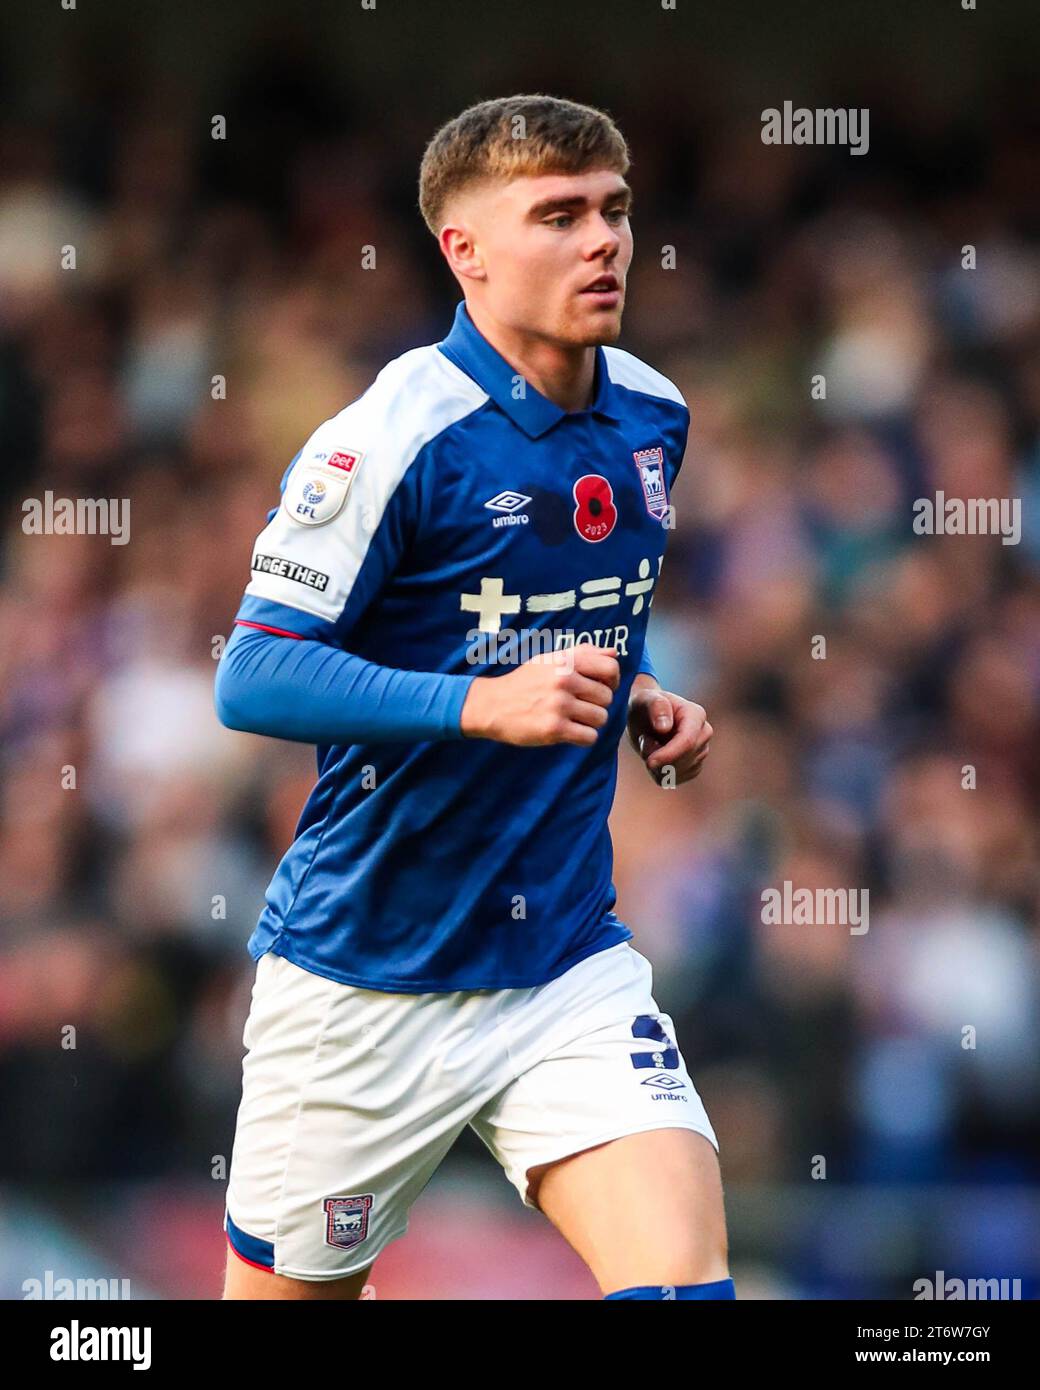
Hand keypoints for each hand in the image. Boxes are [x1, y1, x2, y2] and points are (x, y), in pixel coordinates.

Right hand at [461, 645, 619, 746]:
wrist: (492, 705)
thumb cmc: (524, 682)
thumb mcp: (549, 659)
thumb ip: (583, 654)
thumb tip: (614, 654)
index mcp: (566, 661)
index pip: (611, 668)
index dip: (612, 681)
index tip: (601, 687)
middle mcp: (565, 681)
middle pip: (607, 697)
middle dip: (597, 704)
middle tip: (580, 706)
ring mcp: (560, 705)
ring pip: (601, 718)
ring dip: (590, 722)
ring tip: (574, 719)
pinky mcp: (554, 729)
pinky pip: (590, 737)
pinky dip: (583, 737)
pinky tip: (570, 731)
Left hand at [627, 680, 712, 783]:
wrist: (645, 717)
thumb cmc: (645, 704)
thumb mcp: (645, 699)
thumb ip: (656, 707)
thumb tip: (664, 727)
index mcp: (696, 715)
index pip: (688, 742)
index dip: (669, 755)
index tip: (649, 762)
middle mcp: (704, 734)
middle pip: (683, 760)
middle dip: (657, 756)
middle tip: (644, 739)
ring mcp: (701, 752)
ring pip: (676, 773)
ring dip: (655, 764)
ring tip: (650, 744)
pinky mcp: (693, 767)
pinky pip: (672, 780)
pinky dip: (657, 773)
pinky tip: (655, 756)